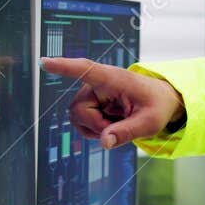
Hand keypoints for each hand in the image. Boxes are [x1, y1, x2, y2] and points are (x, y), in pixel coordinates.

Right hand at [40, 57, 184, 148]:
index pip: (85, 70)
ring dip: (98, 128)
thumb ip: (127, 132)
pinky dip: (96, 129)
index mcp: (113, 78)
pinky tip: (112, 123)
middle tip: (121, 126)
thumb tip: (104, 142)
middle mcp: (96, 83)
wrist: (159, 101)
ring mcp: (90, 93)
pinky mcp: (88, 103)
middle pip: (79, 111)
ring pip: (78, 119)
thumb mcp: (150, 122)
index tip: (45, 62)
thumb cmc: (156, 105)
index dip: (64, 67)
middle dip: (97, 126)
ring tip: (119, 121)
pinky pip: (81, 123)